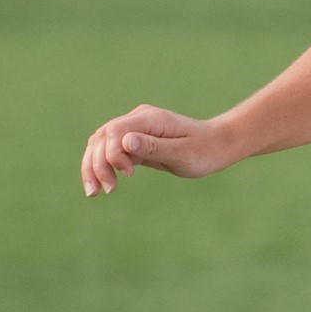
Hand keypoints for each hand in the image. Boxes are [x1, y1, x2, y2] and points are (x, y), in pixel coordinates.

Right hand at [80, 104, 235, 196]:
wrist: (217, 145)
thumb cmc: (204, 150)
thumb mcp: (181, 153)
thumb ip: (153, 147)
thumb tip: (125, 142)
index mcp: (150, 119)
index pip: (115, 131)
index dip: (112, 153)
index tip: (127, 175)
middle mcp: (138, 119)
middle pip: (102, 138)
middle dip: (95, 164)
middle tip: (100, 192)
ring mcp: (134, 129)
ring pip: (100, 144)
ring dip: (93, 167)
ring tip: (94, 193)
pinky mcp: (135, 141)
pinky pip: (110, 152)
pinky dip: (103, 167)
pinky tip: (102, 185)